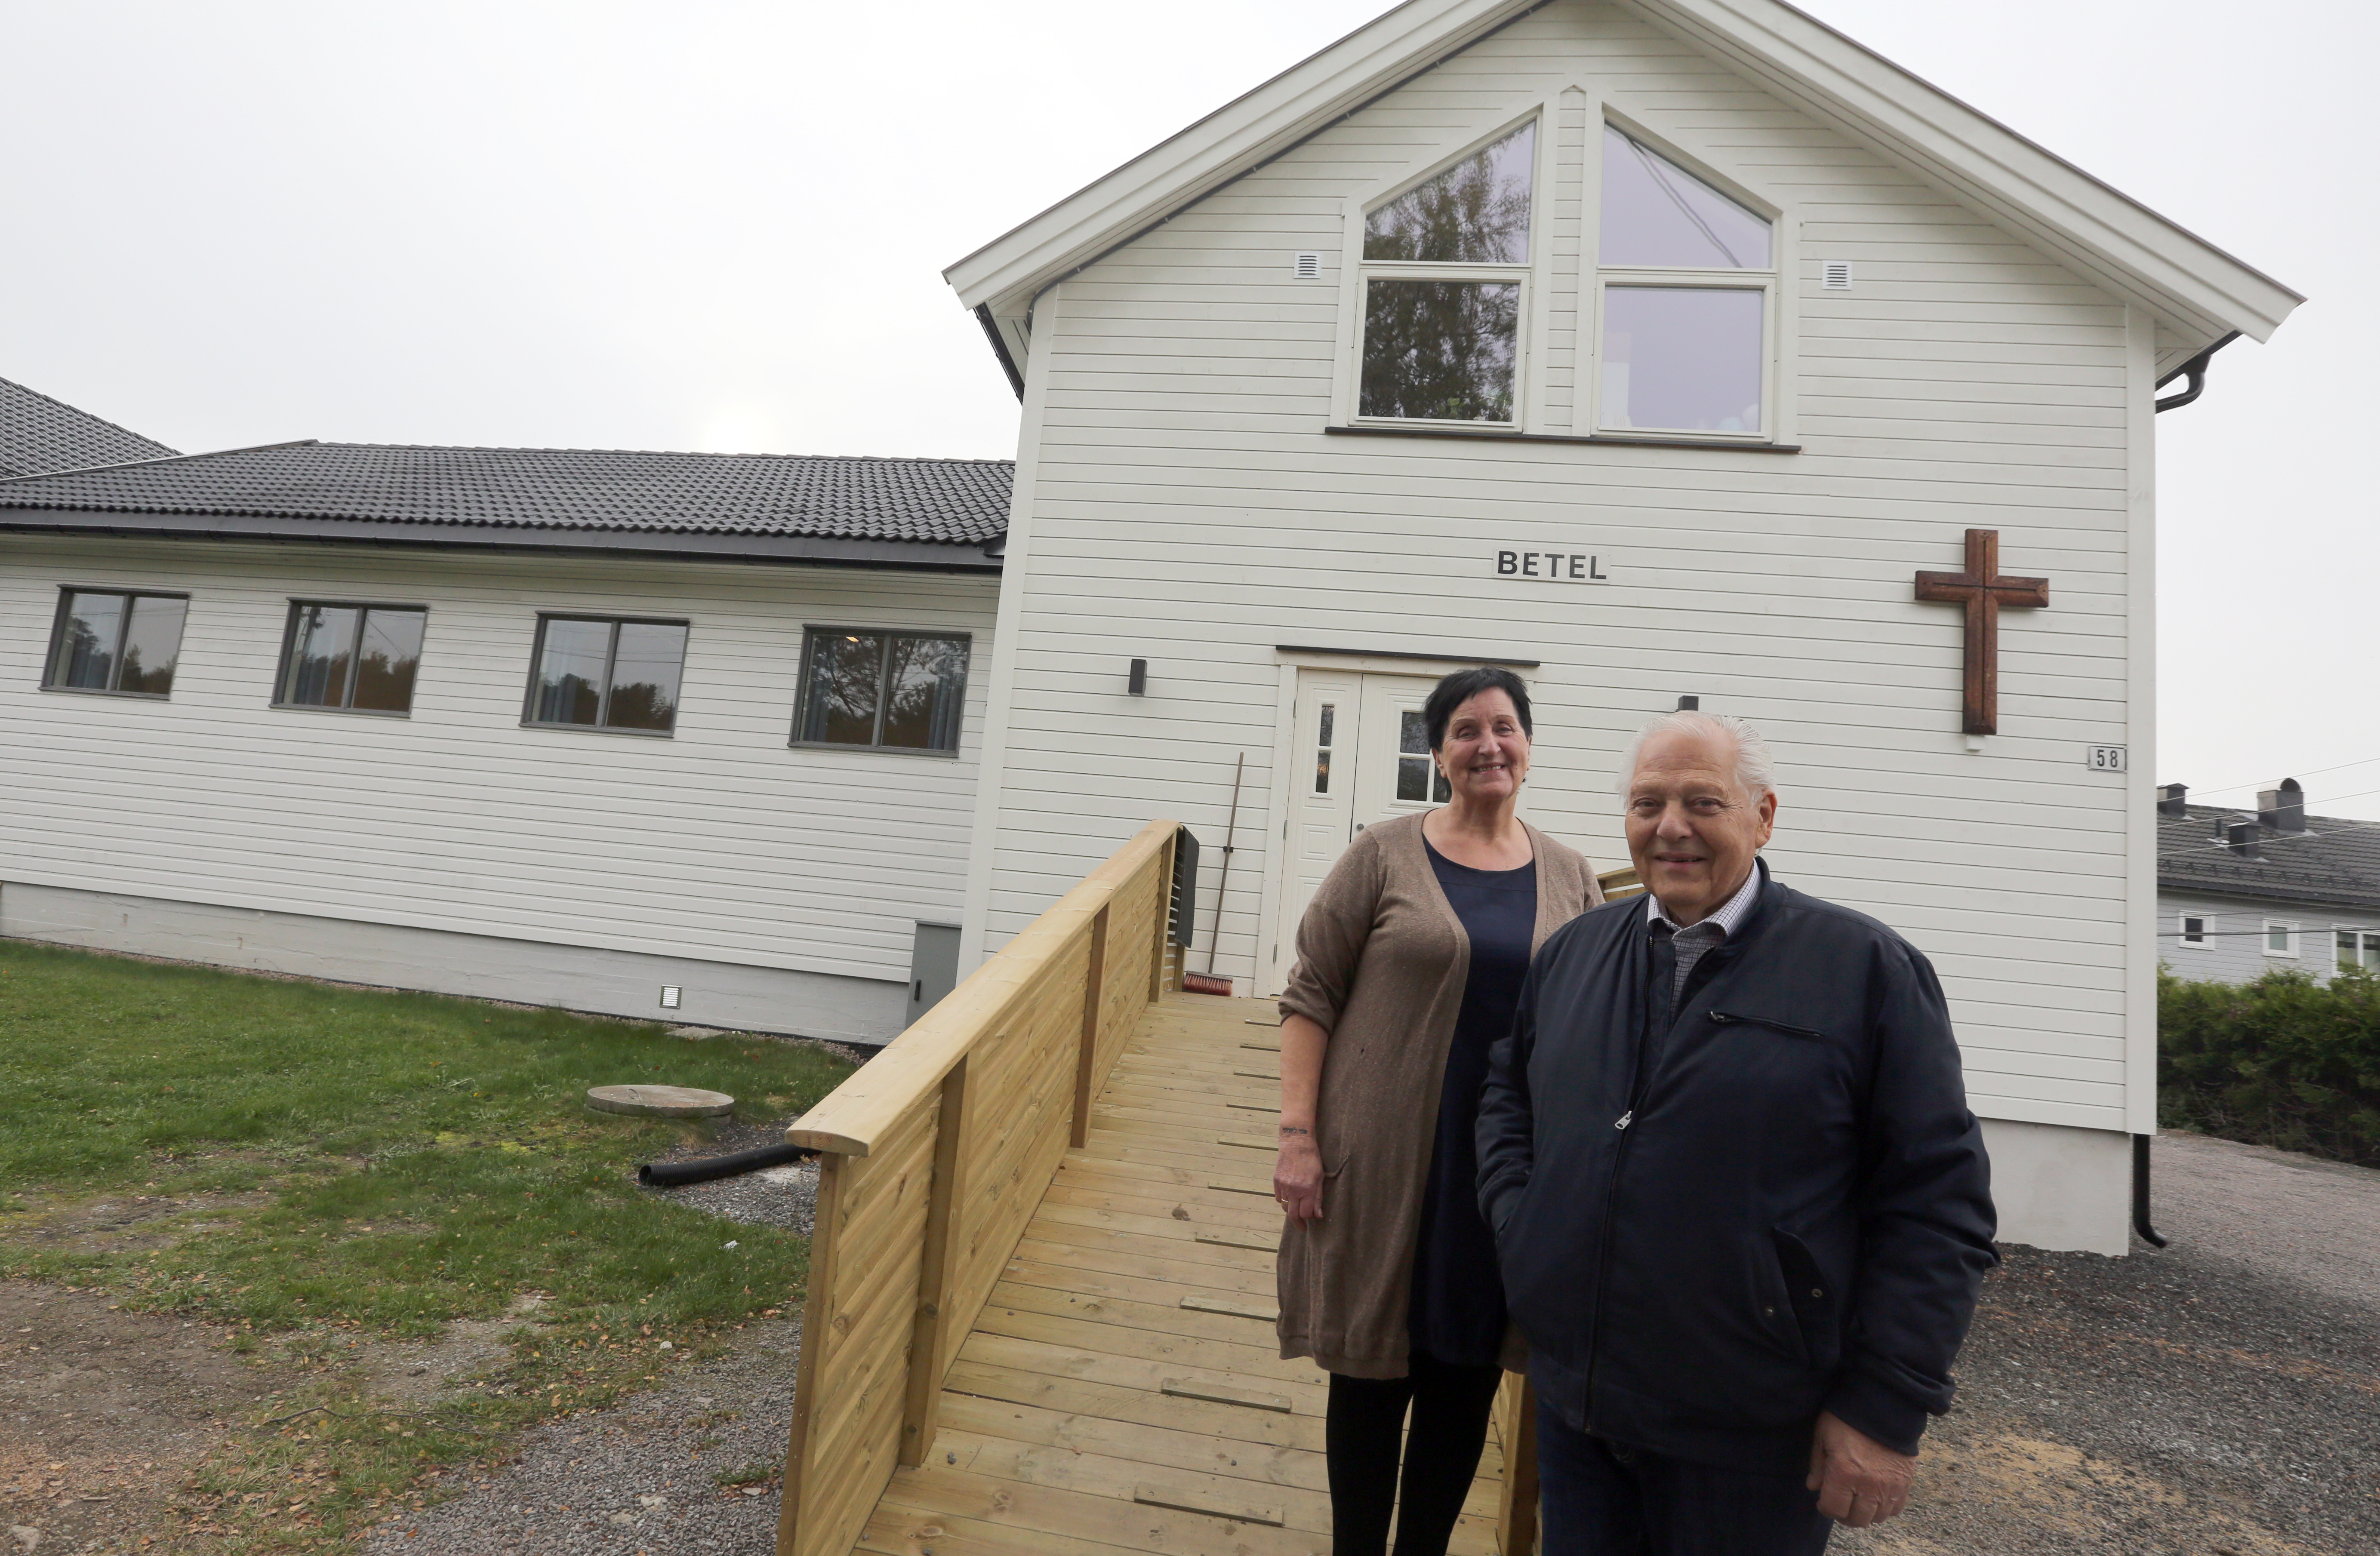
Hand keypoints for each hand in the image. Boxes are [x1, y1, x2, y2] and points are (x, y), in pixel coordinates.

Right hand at [1273, 1128, 1323, 1221]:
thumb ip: (1318, 1198)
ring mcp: (1283, 1186)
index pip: (1305, 1213)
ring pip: (1285, 1206)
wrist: (1296, 1144)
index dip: (1308, 1218)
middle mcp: (1294, 1190)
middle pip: (1293, 1214)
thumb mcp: (1320, 1178)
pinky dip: (1284, 1200)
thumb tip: (1318, 1215)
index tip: (1310, 1219)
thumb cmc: (1312, 1160)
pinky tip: (1290, 1195)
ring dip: (1291, 1209)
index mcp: (1307, 1189)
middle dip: (1297, 1223)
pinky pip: (1279, 1198)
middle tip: (1302, 1227)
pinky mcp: (1276, 1181)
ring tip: (1297, 1206)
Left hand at [1806, 1411, 1913, 1527]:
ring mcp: (1890, 1486)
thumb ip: (1818, 1465)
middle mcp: (1868, 1485)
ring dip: (1866, 1513)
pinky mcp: (1905, 1482)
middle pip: (1857, 1519)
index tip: (1824, 1501)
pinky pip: (1896, 1508)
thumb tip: (1814, 1487)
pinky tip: (1876, 1496)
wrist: (1884, 1404)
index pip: (1834, 1509)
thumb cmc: (1847, 1418)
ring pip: (1878, 1517)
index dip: (1826, 1508)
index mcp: (1844, 1474)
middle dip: (1845, 1515)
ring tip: (1858, 1501)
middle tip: (1841, 1504)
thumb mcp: (1823, 1435)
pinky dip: (1885, 1508)